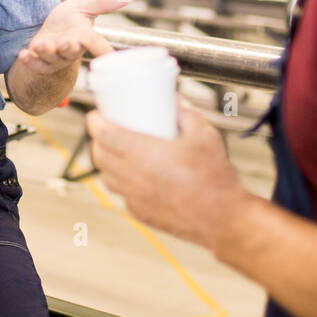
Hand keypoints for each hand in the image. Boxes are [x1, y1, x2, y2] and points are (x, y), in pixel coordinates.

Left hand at [15, 0, 129, 75]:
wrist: (49, 28)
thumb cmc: (70, 19)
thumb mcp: (84, 6)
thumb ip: (103, 3)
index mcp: (84, 37)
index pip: (96, 43)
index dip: (103, 50)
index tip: (110, 57)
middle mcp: (71, 49)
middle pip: (72, 51)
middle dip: (69, 48)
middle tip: (67, 42)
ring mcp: (55, 57)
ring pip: (51, 58)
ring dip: (46, 52)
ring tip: (40, 45)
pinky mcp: (39, 60)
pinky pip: (35, 64)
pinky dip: (29, 61)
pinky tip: (23, 55)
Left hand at [85, 99, 245, 247]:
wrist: (222, 218)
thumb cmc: (214, 177)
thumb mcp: (204, 134)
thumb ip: (185, 112)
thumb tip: (173, 99)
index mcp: (144, 154)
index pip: (103, 134)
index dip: (95, 121)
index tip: (97, 114)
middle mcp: (133, 176)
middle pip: (99, 155)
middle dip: (98, 140)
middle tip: (108, 130)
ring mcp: (134, 197)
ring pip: (106, 177)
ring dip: (106, 162)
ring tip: (118, 151)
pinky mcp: (140, 212)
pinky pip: (121, 193)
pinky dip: (121, 182)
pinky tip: (134, 175)